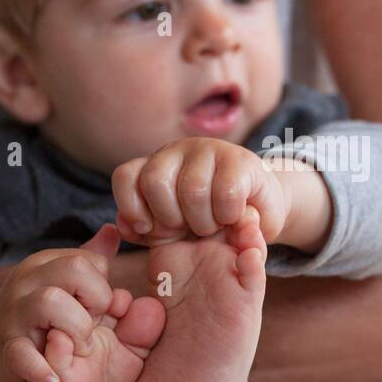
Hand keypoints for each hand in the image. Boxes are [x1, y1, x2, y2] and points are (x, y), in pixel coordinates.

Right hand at [0, 225, 123, 381]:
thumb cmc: (35, 313)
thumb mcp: (59, 281)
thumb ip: (89, 258)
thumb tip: (114, 230)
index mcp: (45, 264)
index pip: (91, 261)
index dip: (102, 286)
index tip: (95, 307)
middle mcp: (29, 282)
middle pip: (74, 269)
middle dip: (96, 298)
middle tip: (93, 324)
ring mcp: (15, 314)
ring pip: (50, 301)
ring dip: (76, 328)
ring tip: (79, 348)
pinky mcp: (6, 348)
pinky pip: (22, 355)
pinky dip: (40, 370)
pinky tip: (54, 381)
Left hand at [112, 138, 289, 245]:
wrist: (258, 211)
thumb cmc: (207, 220)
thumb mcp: (169, 231)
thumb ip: (143, 229)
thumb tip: (123, 224)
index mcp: (154, 166)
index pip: (125, 176)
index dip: (132, 208)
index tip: (149, 230)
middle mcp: (176, 151)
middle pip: (155, 181)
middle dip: (169, 218)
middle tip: (186, 229)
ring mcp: (208, 150)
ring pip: (191, 189)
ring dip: (202, 221)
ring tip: (212, 225)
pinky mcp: (239, 159)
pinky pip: (226, 192)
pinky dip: (227, 214)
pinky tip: (232, 217)